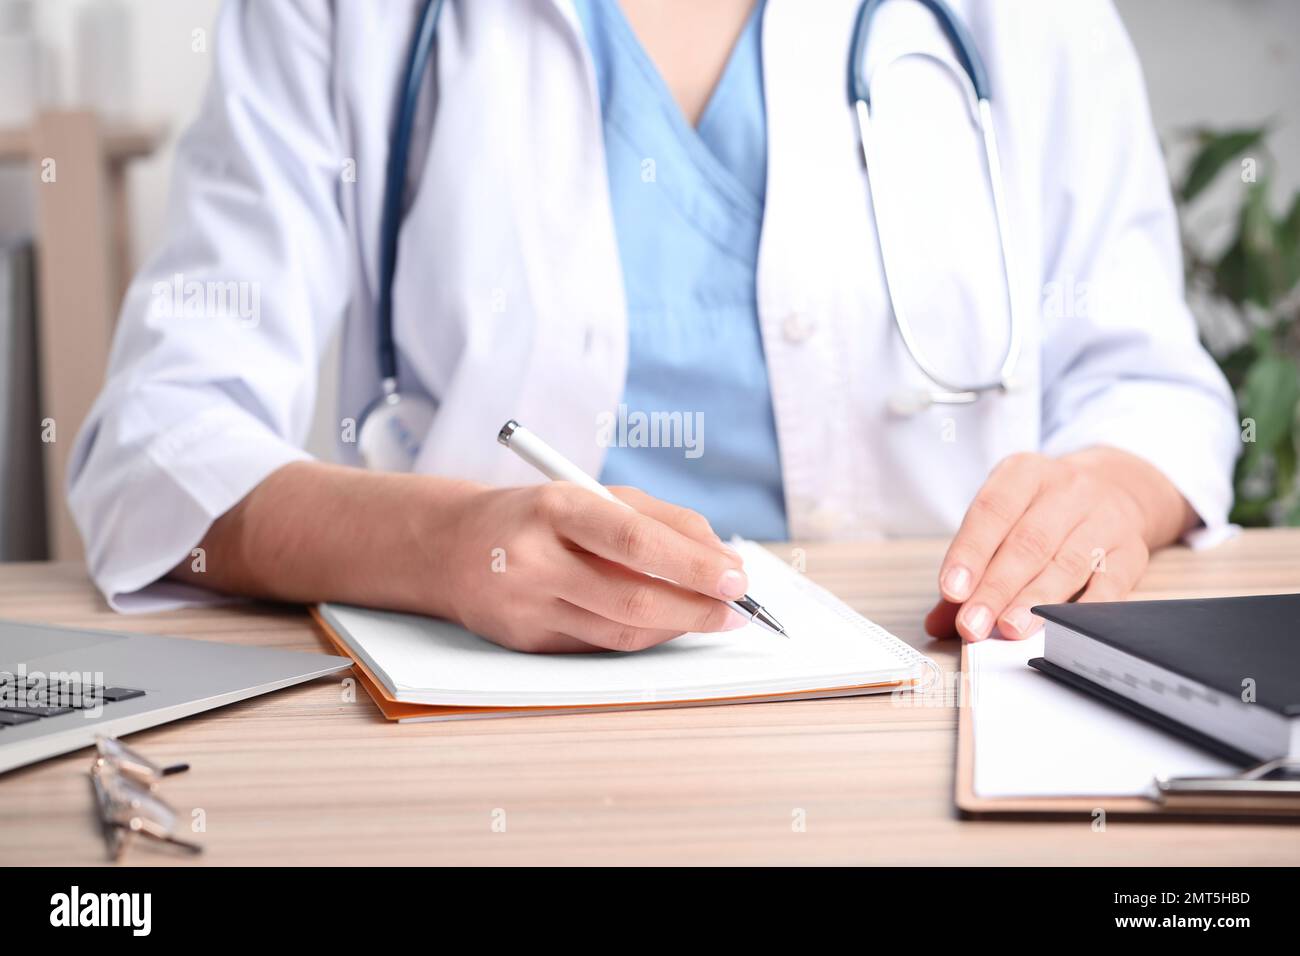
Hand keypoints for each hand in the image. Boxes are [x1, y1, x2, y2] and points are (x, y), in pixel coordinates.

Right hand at [441, 483, 748, 652]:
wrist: (449, 547)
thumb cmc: (539, 515)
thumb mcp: (592, 494)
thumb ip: (661, 519)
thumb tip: (722, 559)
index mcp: (554, 508)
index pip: (635, 540)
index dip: (692, 564)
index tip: (736, 577)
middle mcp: (534, 560)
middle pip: (631, 598)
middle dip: (697, 607)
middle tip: (737, 609)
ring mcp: (526, 607)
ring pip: (621, 632)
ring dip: (678, 627)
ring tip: (714, 617)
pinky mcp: (526, 642)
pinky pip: (601, 646)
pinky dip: (643, 637)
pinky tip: (668, 624)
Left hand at [924, 448, 1194, 641]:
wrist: (1115, 489)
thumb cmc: (1041, 513)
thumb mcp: (1002, 521)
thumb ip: (970, 570)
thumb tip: (937, 622)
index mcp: (1024, 473)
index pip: (992, 511)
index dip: (970, 552)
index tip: (952, 591)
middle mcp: (1068, 489)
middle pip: (1028, 543)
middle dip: (997, 588)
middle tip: (973, 624)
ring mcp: (1105, 518)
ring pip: (1067, 563)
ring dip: (1036, 601)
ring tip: (1010, 630)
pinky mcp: (1132, 551)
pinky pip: (1111, 583)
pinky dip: (1084, 609)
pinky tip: (1060, 629)